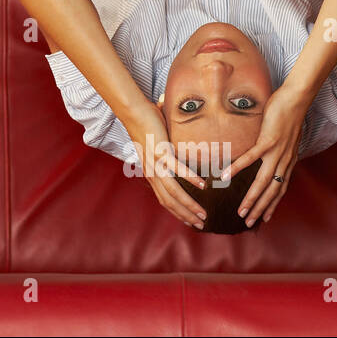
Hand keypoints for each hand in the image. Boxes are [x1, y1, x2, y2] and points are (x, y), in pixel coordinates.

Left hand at [124, 101, 208, 229]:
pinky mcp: (160, 151)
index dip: (177, 212)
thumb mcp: (155, 147)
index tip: (189, 221)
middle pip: (169, 201)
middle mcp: (152, 172)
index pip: (164, 200)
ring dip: (189, 204)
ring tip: (203, 213)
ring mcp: (155, 163)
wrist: (133, 113)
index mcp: (151, 173)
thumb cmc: (145, 126)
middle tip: (201, 224)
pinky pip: (177, 169)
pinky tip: (203, 186)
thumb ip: (166, 153)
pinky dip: (190, 179)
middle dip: (186, 215)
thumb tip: (178, 150)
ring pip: (173, 191)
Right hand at [222, 80, 314, 226]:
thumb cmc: (290, 114)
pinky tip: (226, 176)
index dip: (272, 205)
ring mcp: (276, 152)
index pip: (280, 189)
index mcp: (288, 161)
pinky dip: (238, 167)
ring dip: (252, 198)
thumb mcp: (288, 137)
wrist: (297, 100)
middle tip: (248, 222)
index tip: (264, 218)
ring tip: (241, 210)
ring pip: (263, 181)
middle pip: (271, 191)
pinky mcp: (268, 141)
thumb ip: (280, 148)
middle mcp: (283, 161)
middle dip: (260, 209)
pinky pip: (251, 158)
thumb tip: (271, 151)